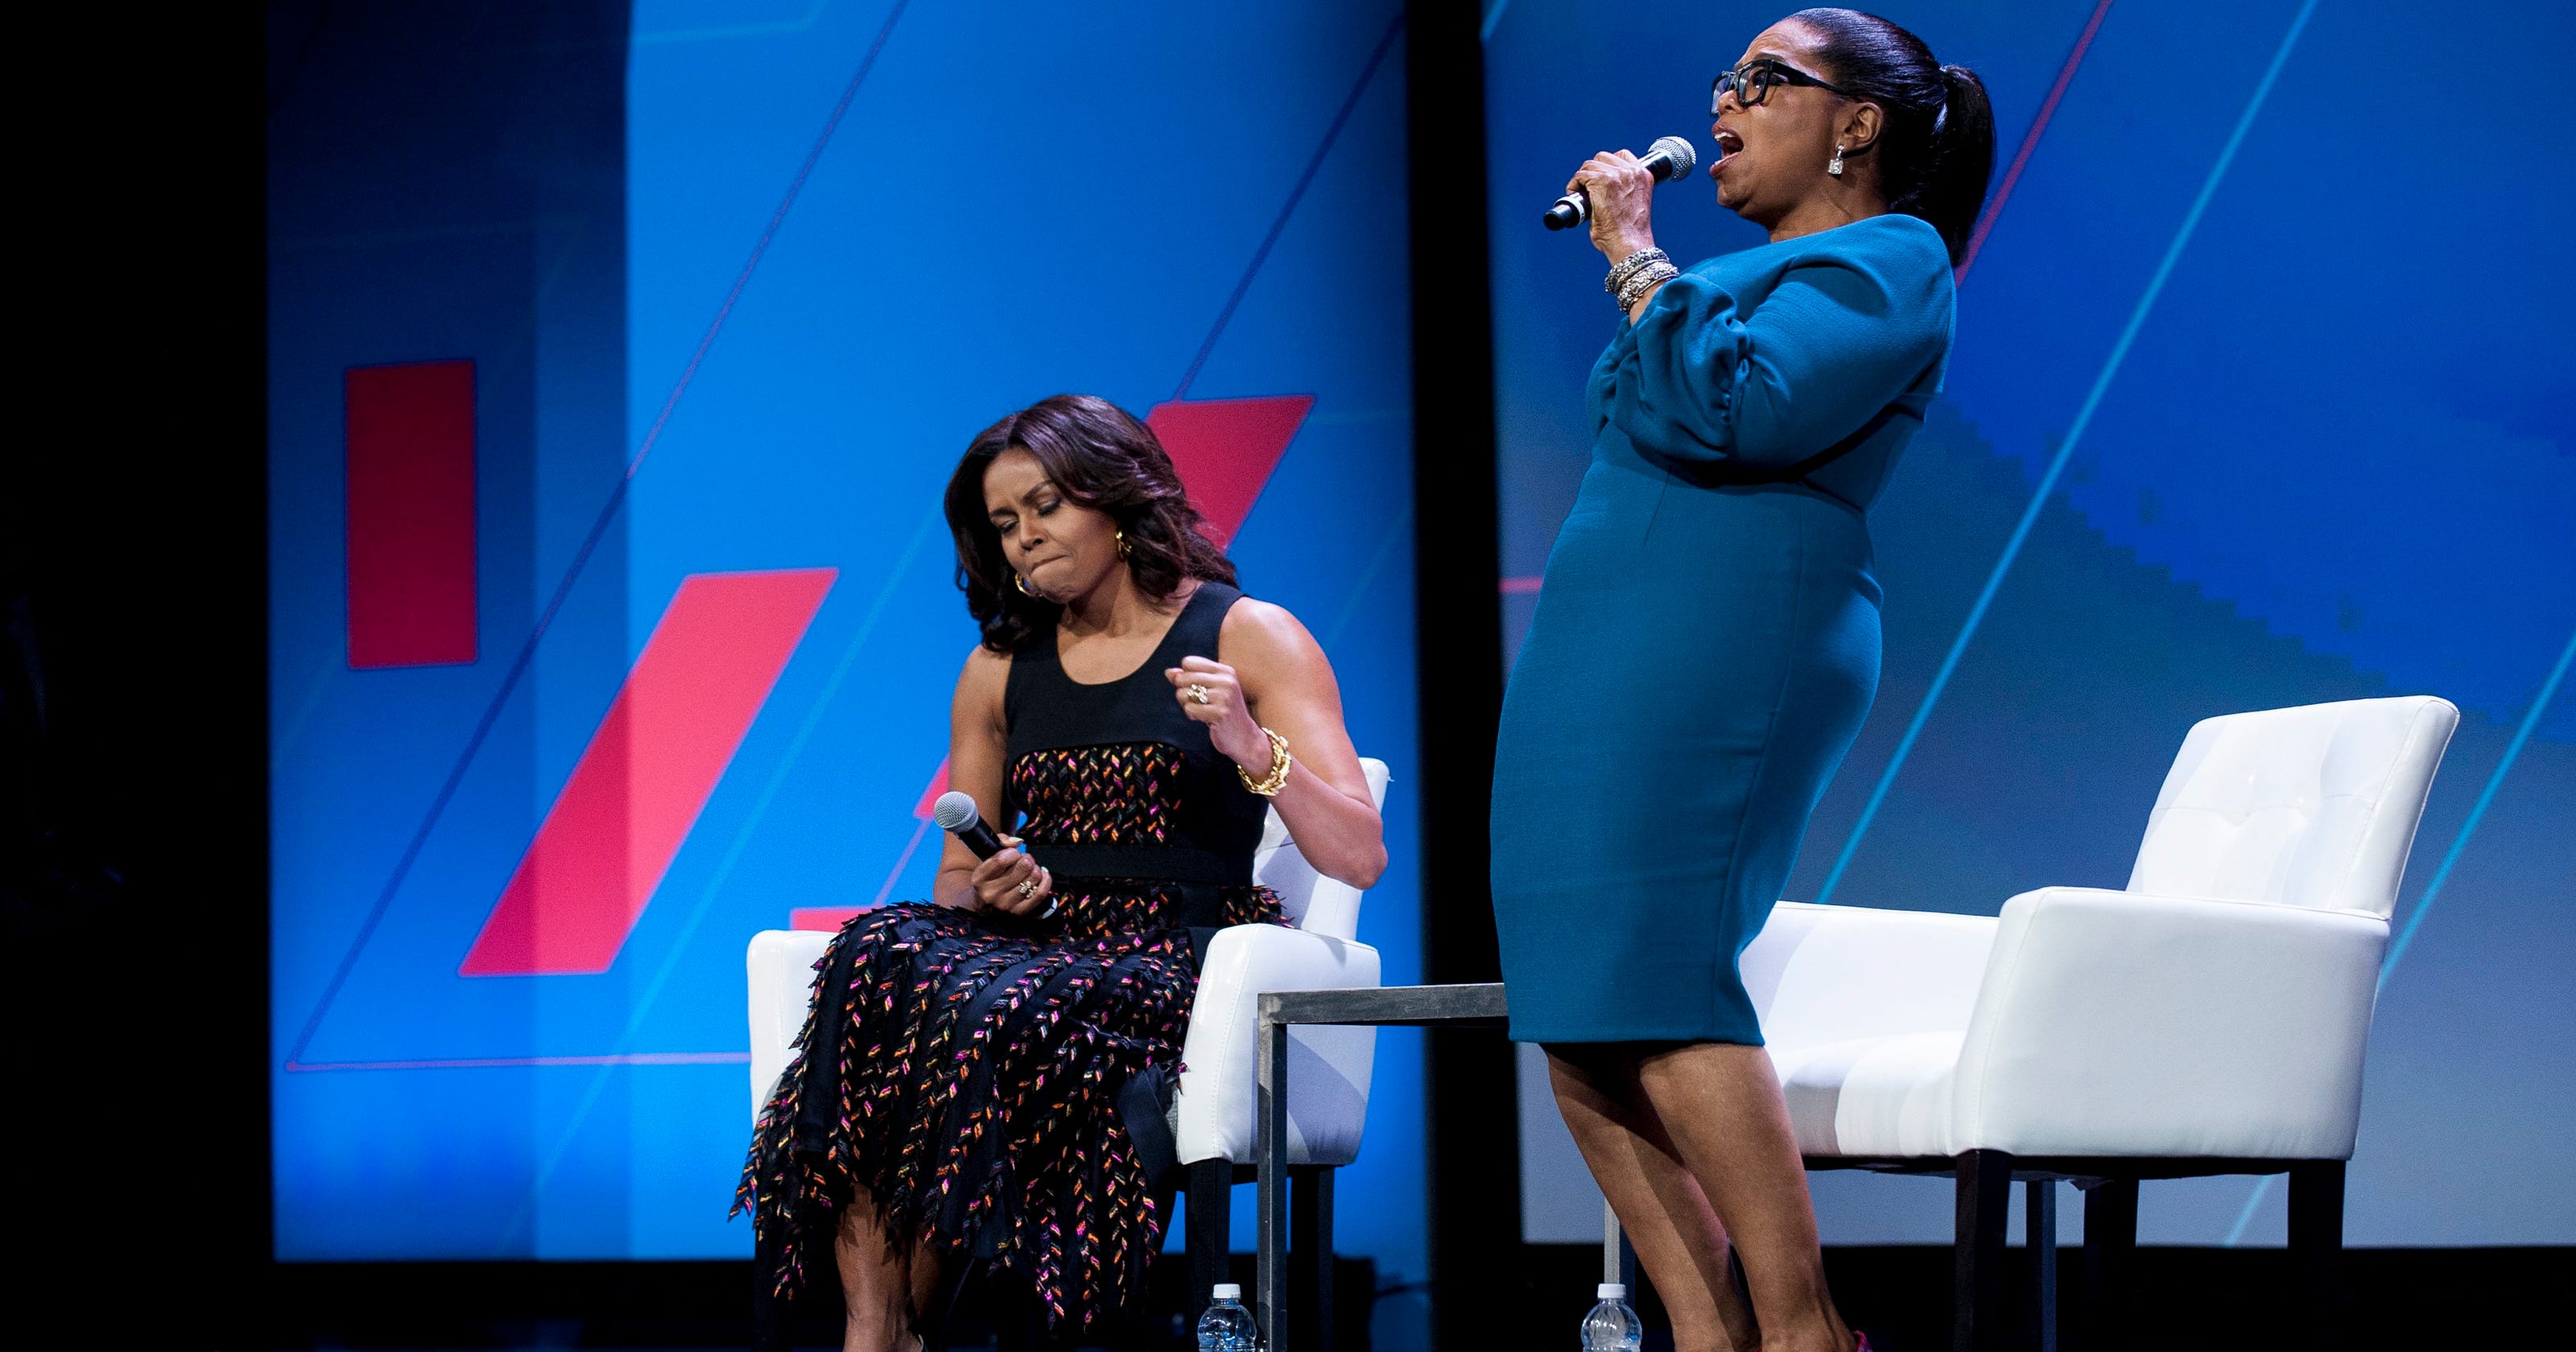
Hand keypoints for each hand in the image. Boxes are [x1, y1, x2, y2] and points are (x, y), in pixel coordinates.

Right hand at [969, 833, 1052, 914]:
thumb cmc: (990, 874)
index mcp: (979, 879)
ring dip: (1035, 869)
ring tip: (1029, 869)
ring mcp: (1006, 905)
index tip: (1014, 853)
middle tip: (1024, 860)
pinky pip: (1040, 893)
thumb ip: (1001, 842)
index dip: (1013, 853)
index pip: (1001, 860)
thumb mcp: (988, 856)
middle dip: (1027, 859)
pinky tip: (1041, 874)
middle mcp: (991, 894)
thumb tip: (1019, 842)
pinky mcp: (1019, 912)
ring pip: (1033, 878)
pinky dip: (1045, 880)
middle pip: (1023, 867)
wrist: (984, 902)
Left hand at [1167, 655, 1272, 774]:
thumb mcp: (1210, 690)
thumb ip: (1189, 678)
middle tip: (1197, 702)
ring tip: (1202, 710)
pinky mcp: (1219, 713)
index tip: (1196, 687)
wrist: (1245, 737)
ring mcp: (1224, 697)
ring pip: (1183, 694)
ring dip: (1187, 705)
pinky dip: (1192, 715)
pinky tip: (1204, 719)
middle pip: (1183, 677)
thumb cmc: (1224, 711)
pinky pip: (1189, 709)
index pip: (1188, 662)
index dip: (1185, 676)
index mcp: (1225, 670)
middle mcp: (1226, 681)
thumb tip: (1169, 672)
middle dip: (1183, 692)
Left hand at [1568, 148, 1657, 262]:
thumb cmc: (1630, 233)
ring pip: (1590, 165)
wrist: (1629, 244)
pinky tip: (1575, 195)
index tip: (1601, 177)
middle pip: (1603, 157)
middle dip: (1593, 170)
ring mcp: (1616, 175)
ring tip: (1581, 193)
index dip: (1608, 165)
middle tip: (1588, 187)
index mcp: (1643, 176)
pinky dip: (1574, 185)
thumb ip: (1624, 190)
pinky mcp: (1601, 182)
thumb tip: (1604, 191)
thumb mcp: (1634, 203)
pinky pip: (1580, 175)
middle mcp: (1631, 172)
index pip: (1622, 156)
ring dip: (1582, 178)